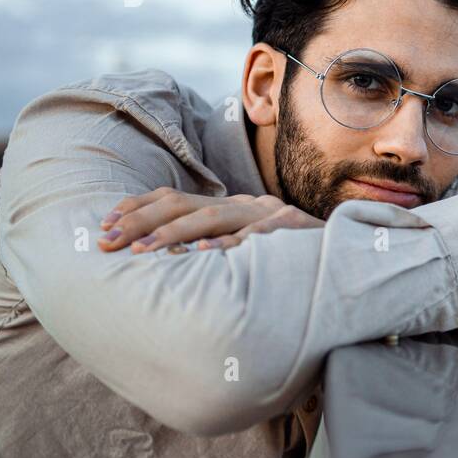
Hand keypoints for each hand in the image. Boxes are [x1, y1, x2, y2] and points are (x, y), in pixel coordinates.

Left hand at [97, 188, 321, 253]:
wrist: (354, 251)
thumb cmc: (297, 257)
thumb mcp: (254, 245)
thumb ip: (220, 244)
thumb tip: (172, 259)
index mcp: (233, 207)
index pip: (176, 198)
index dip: (137, 207)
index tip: (103, 224)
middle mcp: (247, 205)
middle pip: (184, 204)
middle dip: (141, 222)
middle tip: (107, 241)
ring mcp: (269, 216)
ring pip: (212, 218)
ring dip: (172, 234)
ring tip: (142, 251)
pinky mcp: (290, 232)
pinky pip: (253, 238)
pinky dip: (226, 245)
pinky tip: (201, 254)